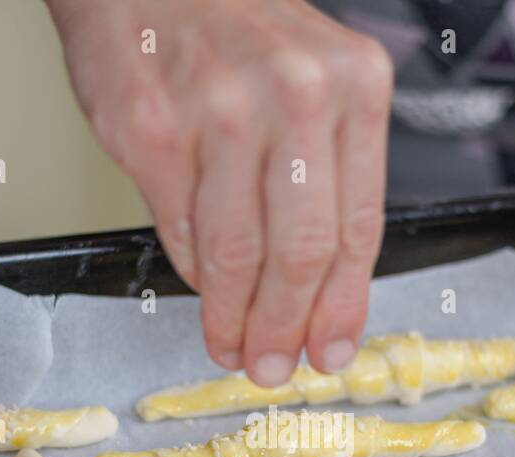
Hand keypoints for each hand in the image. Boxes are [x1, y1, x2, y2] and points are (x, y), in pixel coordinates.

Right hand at [46, 0, 392, 385]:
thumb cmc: (232, 30)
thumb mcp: (312, 80)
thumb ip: (325, 175)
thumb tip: (320, 292)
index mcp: (354, 86)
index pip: (359, 226)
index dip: (344, 305)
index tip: (332, 350)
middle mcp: (296, 94)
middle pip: (302, 252)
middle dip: (289, 326)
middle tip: (276, 365)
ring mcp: (222, 112)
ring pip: (238, 254)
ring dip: (236, 318)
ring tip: (234, 347)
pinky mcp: (154, 132)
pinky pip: (182, 232)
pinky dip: (194, 276)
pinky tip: (204, 294)